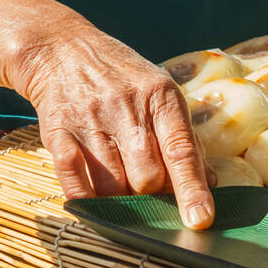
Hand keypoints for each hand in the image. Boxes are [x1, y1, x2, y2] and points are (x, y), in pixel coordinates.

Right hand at [14, 14, 214, 229]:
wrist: (61, 47)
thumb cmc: (120, 74)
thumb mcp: (158, 89)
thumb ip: (182, 135)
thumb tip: (210, 181)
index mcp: (159, 94)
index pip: (180, 150)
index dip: (191, 189)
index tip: (200, 220)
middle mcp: (126, 107)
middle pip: (148, 177)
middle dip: (153, 195)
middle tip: (150, 190)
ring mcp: (90, 120)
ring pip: (114, 188)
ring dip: (121, 200)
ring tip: (123, 187)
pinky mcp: (58, 133)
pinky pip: (75, 183)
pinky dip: (87, 200)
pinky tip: (94, 200)